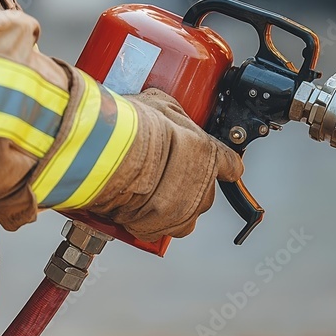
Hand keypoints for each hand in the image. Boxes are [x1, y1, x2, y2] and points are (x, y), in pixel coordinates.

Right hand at [85, 89, 243, 240]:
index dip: (223, 166)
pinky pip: (160, 228)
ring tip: (145, 188)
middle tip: (161, 171)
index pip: (230, 166)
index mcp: (209, 155)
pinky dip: (149, 220)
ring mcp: (184, 210)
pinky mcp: (160, 228)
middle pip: (204, 191)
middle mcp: (202, 186)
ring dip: (170, 204)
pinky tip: (135, 205)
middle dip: (186, 183)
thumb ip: (176, 118)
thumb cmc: (133, 129)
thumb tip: (171, 118)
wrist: (105, 156)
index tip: (220, 168)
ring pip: (185, 213)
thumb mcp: (160, 106)